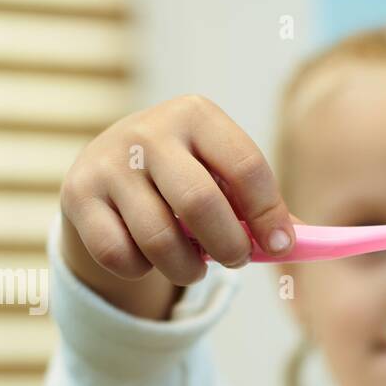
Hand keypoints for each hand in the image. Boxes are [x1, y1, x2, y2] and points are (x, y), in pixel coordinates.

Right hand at [58, 94, 294, 319]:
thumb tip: (306, 244)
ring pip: (159, 239)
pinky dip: (142, 270)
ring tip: (193, 265)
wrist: (110, 172)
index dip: (269, 215)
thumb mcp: (224, 179)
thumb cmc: (187, 179)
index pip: (246, 166)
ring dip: (187, 268)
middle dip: (228, 246)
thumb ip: (264, 209)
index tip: (280, 247)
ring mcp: (108, 161)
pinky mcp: (78, 195)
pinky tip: (146, 255)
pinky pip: (121, 256)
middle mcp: (148, 130)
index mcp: (197, 115)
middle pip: (201, 203)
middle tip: (235, 261)